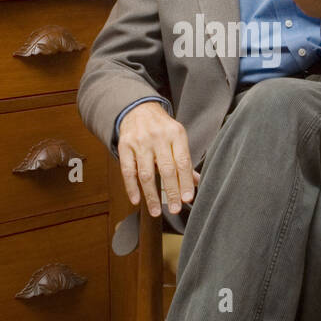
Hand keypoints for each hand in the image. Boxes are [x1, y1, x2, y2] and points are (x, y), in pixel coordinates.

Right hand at [117, 101, 199, 216]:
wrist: (138, 109)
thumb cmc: (162, 128)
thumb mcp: (177, 137)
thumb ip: (185, 160)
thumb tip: (196, 182)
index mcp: (176, 134)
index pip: (183, 162)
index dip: (185, 182)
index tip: (187, 199)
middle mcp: (158, 137)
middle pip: (166, 169)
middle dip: (171, 192)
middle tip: (175, 209)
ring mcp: (140, 142)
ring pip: (146, 173)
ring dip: (151, 195)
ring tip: (156, 211)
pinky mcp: (125, 146)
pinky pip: (128, 170)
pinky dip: (131, 187)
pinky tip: (137, 200)